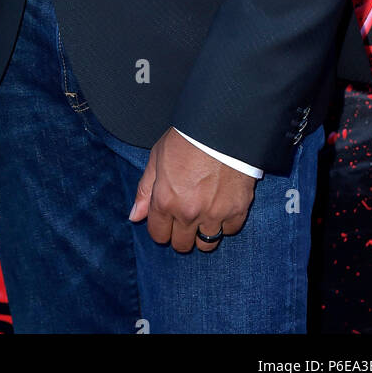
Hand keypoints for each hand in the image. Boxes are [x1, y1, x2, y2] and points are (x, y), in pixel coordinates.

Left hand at [129, 127, 255, 252]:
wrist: (220, 127)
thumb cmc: (186, 139)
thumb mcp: (157, 158)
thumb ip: (145, 191)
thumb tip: (134, 217)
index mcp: (165, 201)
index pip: (158, 235)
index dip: (161, 228)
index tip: (166, 220)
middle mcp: (189, 213)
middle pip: (182, 245)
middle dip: (180, 234)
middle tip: (186, 217)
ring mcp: (214, 214)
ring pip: (206, 244)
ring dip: (203, 233)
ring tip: (204, 215)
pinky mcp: (237, 210)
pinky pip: (229, 230)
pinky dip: (225, 222)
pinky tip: (221, 205)